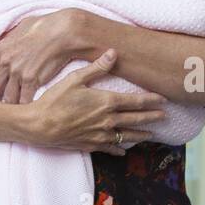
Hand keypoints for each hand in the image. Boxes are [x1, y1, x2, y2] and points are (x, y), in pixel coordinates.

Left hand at [0, 9, 97, 104]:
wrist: (62, 32)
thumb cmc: (44, 26)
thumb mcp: (20, 27)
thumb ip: (10, 38)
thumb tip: (8, 40)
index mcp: (0, 50)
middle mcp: (6, 63)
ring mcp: (18, 73)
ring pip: (7, 97)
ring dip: (9, 105)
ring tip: (11, 112)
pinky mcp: (32, 80)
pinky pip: (23, 99)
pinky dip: (24, 106)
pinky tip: (26, 110)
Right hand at [24, 50, 166, 153]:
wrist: (39, 125)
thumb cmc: (54, 99)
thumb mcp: (75, 78)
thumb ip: (96, 67)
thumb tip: (113, 53)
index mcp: (106, 102)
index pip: (136, 101)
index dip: (152, 100)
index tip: (164, 100)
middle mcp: (108, 120)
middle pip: (136, 119)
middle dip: (152, 117)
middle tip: (165, 116)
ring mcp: (101, 135)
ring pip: (127, 135)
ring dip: (141, 134)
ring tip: (153, 135)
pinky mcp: (91, 145)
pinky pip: (111, 148)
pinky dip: (119, 149)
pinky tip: (124, 151)